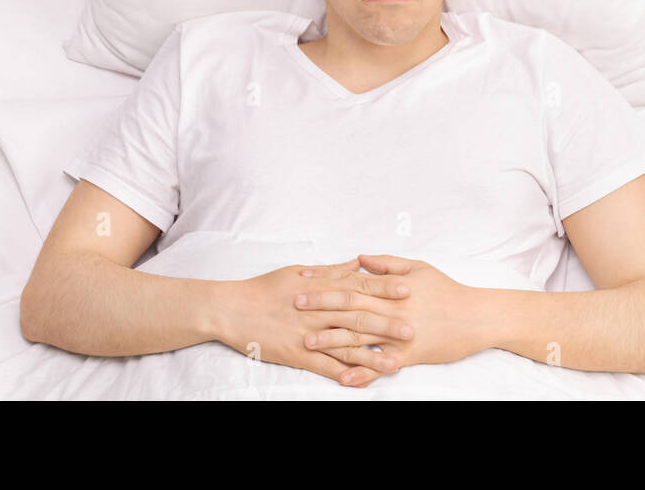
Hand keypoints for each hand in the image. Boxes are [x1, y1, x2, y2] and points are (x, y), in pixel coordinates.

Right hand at [213, 258, 413, 387]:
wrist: (232, 309)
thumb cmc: (264, 288)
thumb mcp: (298, 272)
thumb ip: (329, 271)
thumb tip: (355, 264)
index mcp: (320, 288)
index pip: (357, 287)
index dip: (383, 289)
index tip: (407, 289)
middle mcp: (317, 311)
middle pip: (358, 317)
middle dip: (387, 323)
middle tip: (412, 328)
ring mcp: (308, 334)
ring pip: (346, 344)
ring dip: (372, 353)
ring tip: (395, 360)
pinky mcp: (297, 355)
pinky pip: (325, 367)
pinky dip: (344, 373)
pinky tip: (362, 380)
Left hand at [296, 254, 487, 376]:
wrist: (476, 317)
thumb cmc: (447, 290)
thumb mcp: (418, 268)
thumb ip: (387, 264)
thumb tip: (359, 258)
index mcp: (391, 289)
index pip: (352, 284)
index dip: (325, 284)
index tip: (302, 284)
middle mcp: (392, 311)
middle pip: (350, 309)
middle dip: (320, 309)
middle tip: (293, 309)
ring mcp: (399, 334)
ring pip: (360, 338)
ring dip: (332, 341)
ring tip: (307, 343)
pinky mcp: (409, 354)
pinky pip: (381, 366)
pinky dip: (362, 372)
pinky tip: (343, 378)